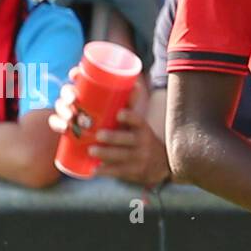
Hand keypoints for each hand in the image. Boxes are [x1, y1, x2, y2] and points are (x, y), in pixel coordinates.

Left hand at [49, 78, 169, 186]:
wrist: (160, 164)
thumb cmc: (140, 138)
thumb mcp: (138, 123)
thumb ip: (128, 104)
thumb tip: (115, 78)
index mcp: (142, 128)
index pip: (138, 120)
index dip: (130, 117)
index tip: (119, 113)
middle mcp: (142, 142)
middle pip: (128, 140)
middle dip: (113, 137)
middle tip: (98, 135)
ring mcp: (138, 158)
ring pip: (122, 156)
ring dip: (106, 154)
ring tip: (91, 151)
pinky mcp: (133, 172)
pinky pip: (119, 172)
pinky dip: (106, 171)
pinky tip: (94, 171)